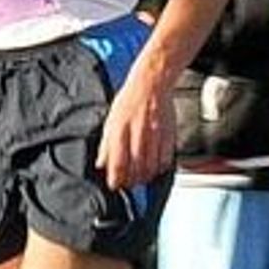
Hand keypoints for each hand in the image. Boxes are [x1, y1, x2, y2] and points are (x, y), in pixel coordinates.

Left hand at [95, 62, 175, 189]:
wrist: (151, 83)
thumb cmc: (129, 100)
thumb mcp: (110, 120)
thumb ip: (105, 144)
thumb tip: (100, 164)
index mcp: (120, 130)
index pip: (117, 163)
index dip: (116, 179)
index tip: (114, 185)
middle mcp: (138, 134)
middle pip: (136, 168)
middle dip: (131, 181)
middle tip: (128, 184)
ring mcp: (155, 135)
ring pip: (151, 167)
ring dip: (145, 177)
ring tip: (140, 178)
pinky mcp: (168, 135)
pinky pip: (165, 159)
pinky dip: (159, 168)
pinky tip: (154, 167)